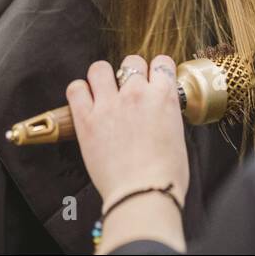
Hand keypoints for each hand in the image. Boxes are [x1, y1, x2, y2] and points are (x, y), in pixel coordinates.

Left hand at [67, 55, 189, 251]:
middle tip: (128, 89)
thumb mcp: (178, 135)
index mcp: (164, 97)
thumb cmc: (165, 174)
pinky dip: (80, 91)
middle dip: (130, 73)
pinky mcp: (87, 119)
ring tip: (103, 90)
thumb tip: (159, 112)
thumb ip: (166, 115)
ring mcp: (110, 104)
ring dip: (102, 77)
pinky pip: (76, 89)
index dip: (156, 70)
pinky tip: (85, 101)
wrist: (143, 193)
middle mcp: (137, 94)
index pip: (161, 62)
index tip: (152, 77)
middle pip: (132, 61)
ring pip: (100, 68)